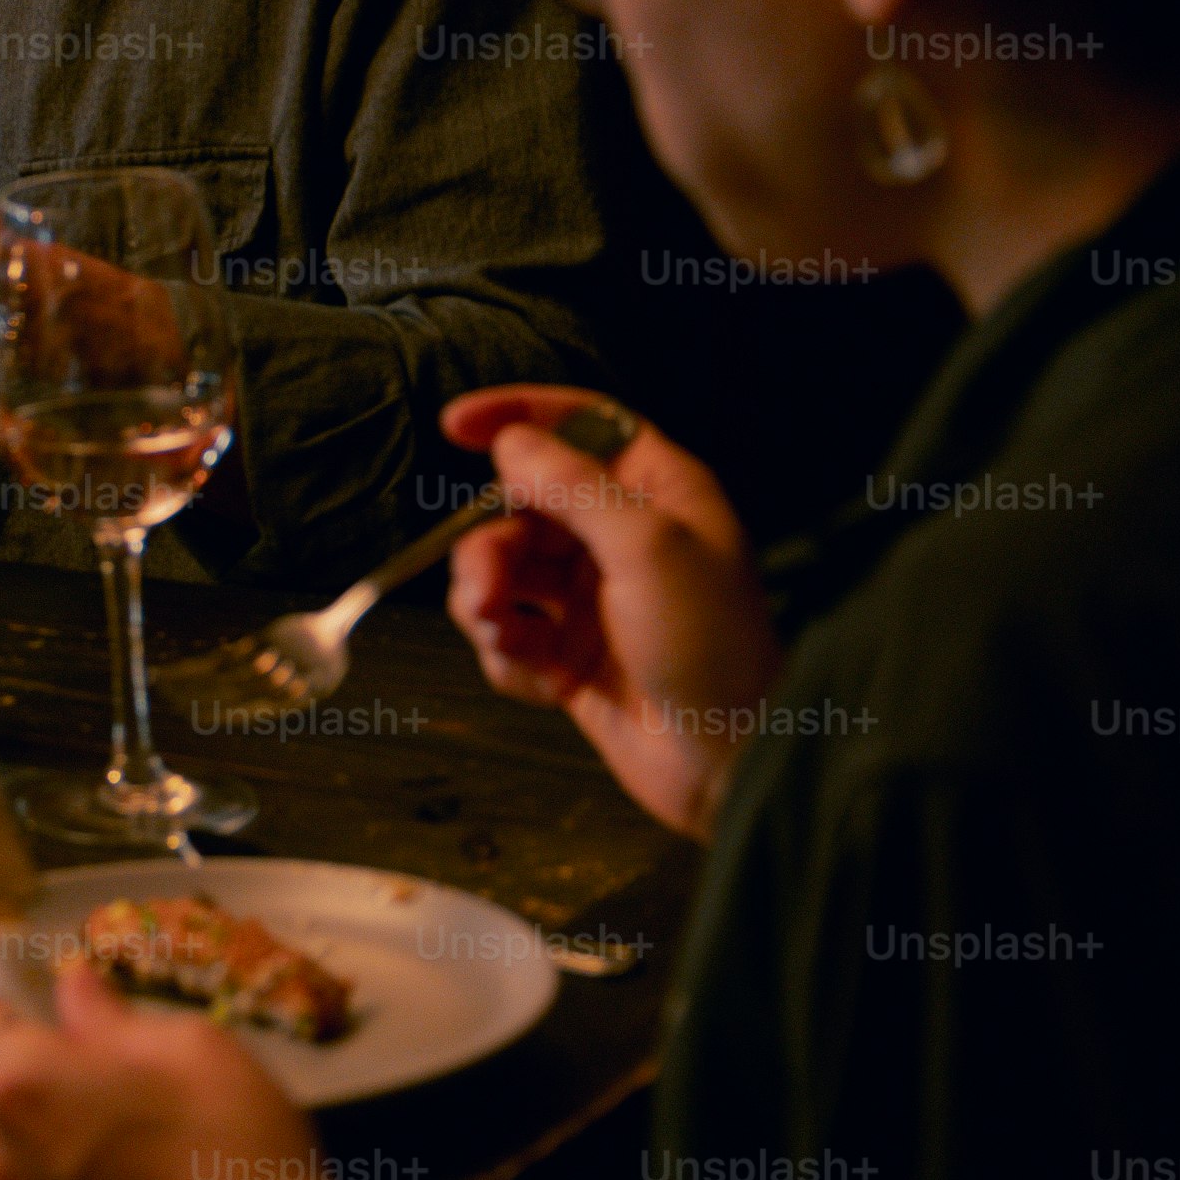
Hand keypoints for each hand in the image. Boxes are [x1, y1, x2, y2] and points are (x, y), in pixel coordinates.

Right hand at [438, 386, 778, 840]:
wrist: (723, 763)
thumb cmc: (706, 645)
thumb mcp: (648, 549)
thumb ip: (575, 488)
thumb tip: (510, 443)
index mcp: (656, 493)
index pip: (582, 426)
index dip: (520, 415)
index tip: (455, 425)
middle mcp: (621, 538)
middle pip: (522, 506)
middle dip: (488, 545)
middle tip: (483, 591)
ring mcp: (592, 598)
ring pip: (503, 569)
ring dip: (485, 600)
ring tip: (500, 635)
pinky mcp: (568, 654)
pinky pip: (508, 631)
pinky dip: (506, 651)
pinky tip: (537, 681)